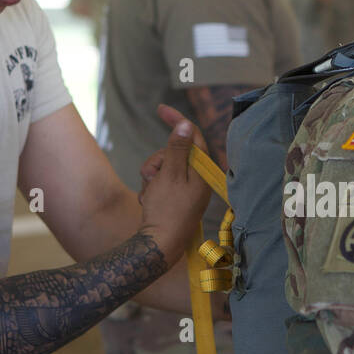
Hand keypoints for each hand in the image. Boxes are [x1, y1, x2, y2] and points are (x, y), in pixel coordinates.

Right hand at [137, 118, 209, 263]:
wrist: (160, 244)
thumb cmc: (167, 209)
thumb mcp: (170, 174)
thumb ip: (178, 148)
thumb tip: (186, 125)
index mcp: (203, 171)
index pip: (193, 136)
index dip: (177, 121)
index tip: (160, 108)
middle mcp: (198, 179)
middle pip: (174, 152)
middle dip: (157, 160)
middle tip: (151, 176)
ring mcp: (187, 189)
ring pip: (164, 167)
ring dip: (152, 177)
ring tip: (150, 193)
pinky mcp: (176, 198)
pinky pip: (160, 182)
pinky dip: (152, 188)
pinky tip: (150, 201)